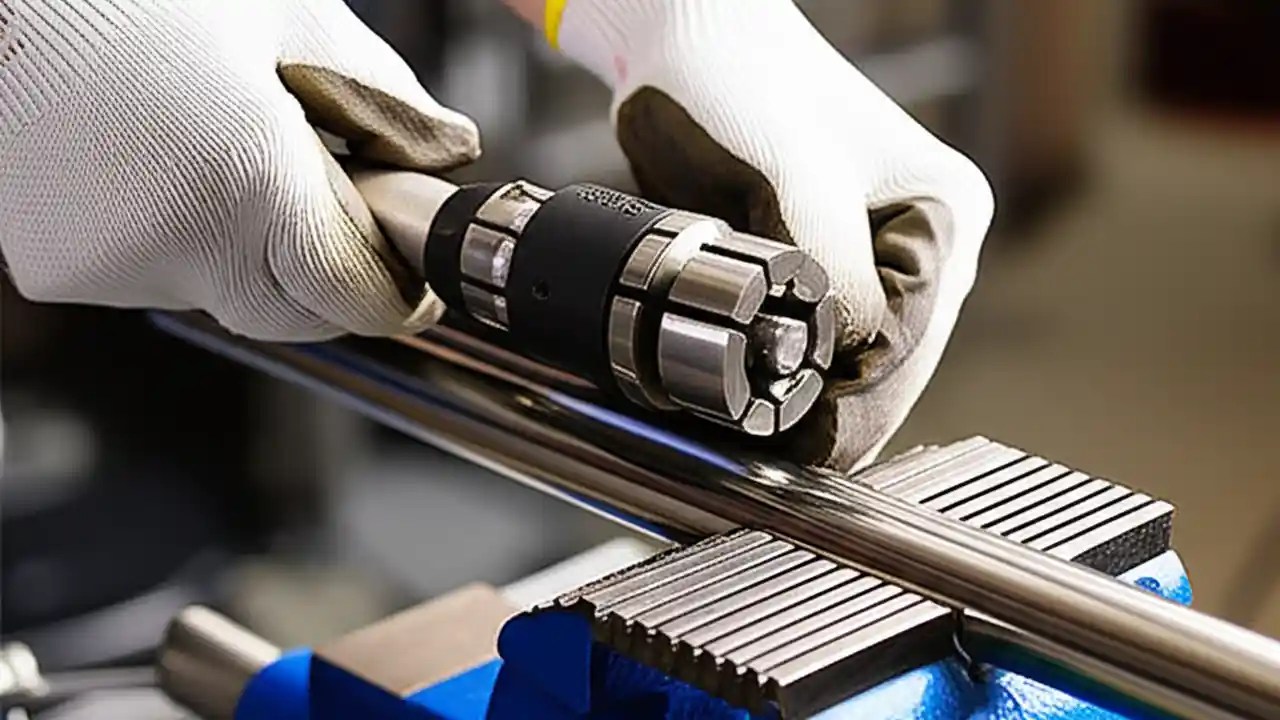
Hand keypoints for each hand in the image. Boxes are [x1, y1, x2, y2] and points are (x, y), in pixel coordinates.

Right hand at [0, 0, 478, 340]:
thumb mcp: (292, 19)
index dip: (398, 294)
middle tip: (336, 212)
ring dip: (254, 254)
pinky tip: (173, 173)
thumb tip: (448, 152)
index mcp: (246, 181)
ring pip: (227, 298)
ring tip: (232, 162)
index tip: (416, 282)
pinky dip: (187, 244)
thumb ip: (387, 102)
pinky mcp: (59, 270)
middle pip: (295, 315)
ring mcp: (108, 265)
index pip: (355, 297)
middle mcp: (175, 242)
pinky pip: (160, 281)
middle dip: (331, 277)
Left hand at [554, 0, 994, 469]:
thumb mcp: (793, 179)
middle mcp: (925, 242)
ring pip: (861, 361)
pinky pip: (824, 340)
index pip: (911, 341)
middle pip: (894, 362)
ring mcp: (879, 256)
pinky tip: (766, 406)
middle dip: (840, 412)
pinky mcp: (832, 265)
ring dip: (818, 401)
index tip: (807, 445)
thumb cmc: (742, 86)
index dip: (857, 402)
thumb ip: (831, 277)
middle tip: (783, 461)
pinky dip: (796, 374)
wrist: (688, 44)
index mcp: (944, 213)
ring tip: (770, 444)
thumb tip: (841, 371)